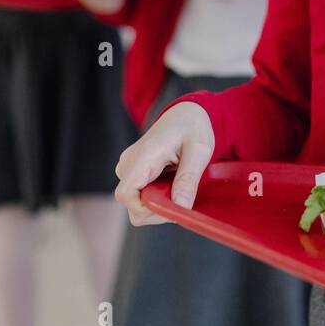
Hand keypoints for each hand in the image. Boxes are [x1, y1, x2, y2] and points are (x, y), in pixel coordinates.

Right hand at [114, 102, 215, 225]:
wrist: (184, 114)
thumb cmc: (192, 127)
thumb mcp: (199, 150)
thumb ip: (188, 178)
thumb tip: (181, 207)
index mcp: (142, 156)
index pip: (126, 195)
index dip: (146, 210)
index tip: (172, 207)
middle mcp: (128, 164)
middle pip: (132, 206)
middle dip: (158, 211)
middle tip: (183, 197)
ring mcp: (129, 169)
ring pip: (137, 205)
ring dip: (160, 205)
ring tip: (179, 185)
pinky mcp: (133, 174)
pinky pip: (141, 198)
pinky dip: (158, 199)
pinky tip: (172, 184)